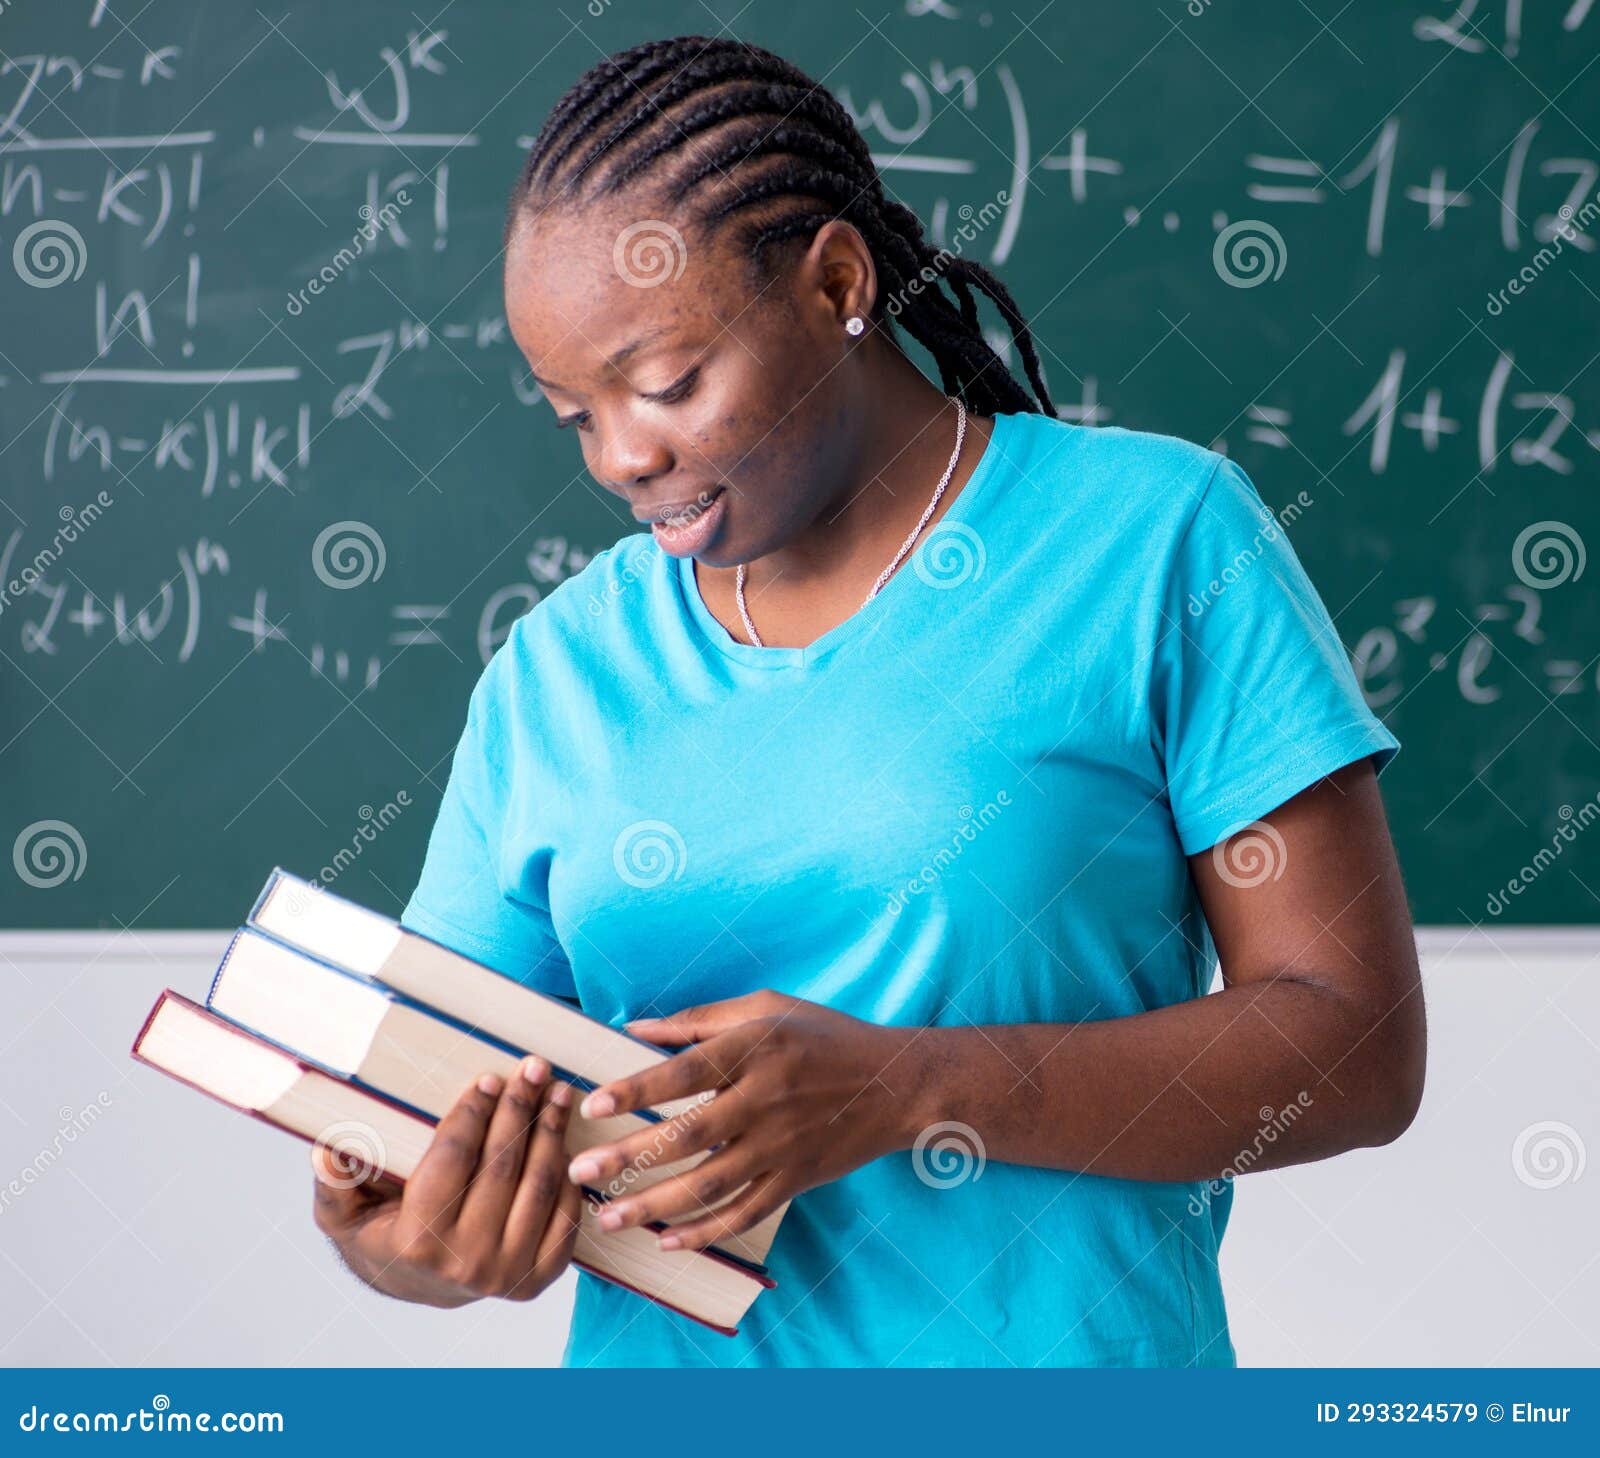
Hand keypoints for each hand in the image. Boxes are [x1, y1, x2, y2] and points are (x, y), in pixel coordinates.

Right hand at [311, 1056, 581, 1307]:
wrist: (420, 1284)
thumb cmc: (382, 1232)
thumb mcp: (344, 1210)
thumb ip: (336, 1180)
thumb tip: (326, 1151)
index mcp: (417, 1241)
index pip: (453, 1159)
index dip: (473, 1113)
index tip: (487, 1078)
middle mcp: (465, 1262)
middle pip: (502, 1166)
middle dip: (520, 1108)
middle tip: (533, 1067)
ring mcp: (506, 1274)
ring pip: (539, 1185)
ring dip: (552, 1131)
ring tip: (558, 1092)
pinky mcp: (539, 1277)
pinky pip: (565, 1216)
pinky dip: (569, 1173)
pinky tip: (566, 1138)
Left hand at [565, 991, 919, 1250]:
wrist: (895, 1083)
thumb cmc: (825, 1035)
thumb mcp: (767, 1008)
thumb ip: (700, 1019)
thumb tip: (636, 1027)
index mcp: (756, 1049)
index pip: (685, 1072)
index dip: (637, 1089)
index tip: (593, 1104)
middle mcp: (765, 1100)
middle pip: (687, 1136)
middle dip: (628, 1157)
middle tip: (580, 1171)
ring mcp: (781, 1146)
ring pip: (710, 1185)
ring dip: (654, 1206)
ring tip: (608, 1218)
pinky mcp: (795, 1179)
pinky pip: (744, 1213)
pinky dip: (705, 1231)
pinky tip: (667, 1241)